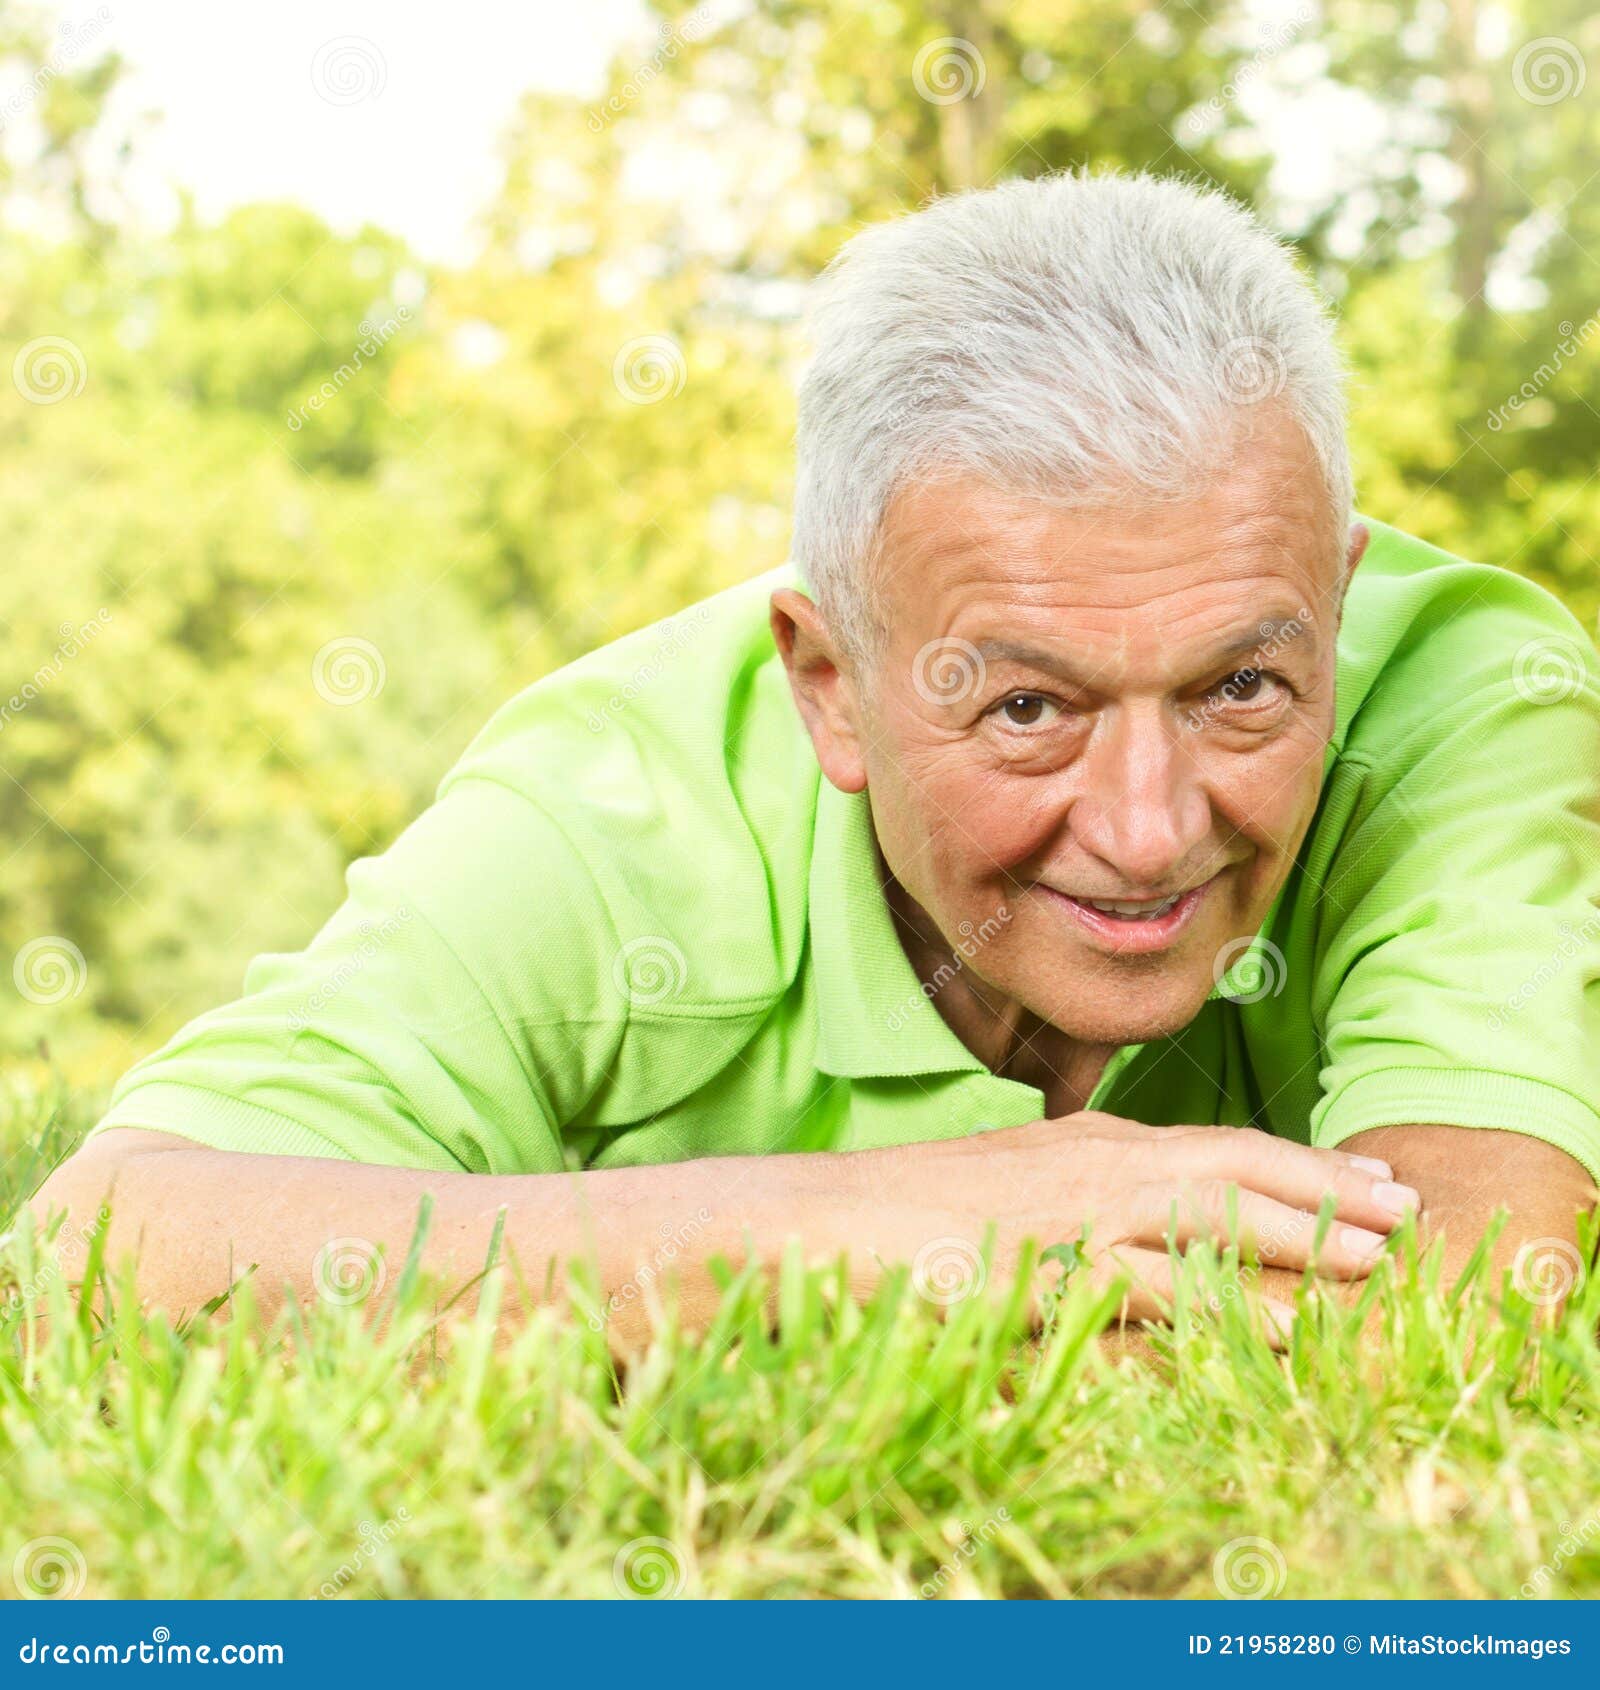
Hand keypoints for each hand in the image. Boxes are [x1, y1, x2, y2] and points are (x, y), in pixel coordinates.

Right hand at [912, 1111, 1419, 1340]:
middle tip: (1401, 1205)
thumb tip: (1119, 1228)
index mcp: (1085, 1143)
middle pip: (1234, 1165)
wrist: (818, 1220)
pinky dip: (1243, 1305)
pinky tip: (1295, 1327)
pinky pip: (1172, 1289)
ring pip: (1220, 1218)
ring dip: (1307, 1237)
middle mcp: (1095, 1164)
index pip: (1212, 1144)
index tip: (1355, 1176)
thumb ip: (1069, 1200)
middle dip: (1323, 1186)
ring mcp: (1079, 1213)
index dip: (1293, 1162)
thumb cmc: (899, 1212)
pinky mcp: (1057, 1269)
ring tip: (1383, 1260)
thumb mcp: (1001, 1191)